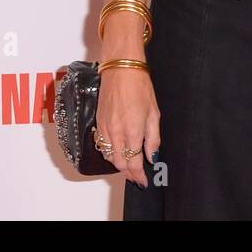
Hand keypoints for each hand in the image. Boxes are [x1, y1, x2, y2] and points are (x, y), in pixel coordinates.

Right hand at [94, 62, 159, 188]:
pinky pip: (102, 145)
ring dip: (119, 164)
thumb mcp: (154, 113)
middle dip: (129, 173)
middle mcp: (116, 132)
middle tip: (137, 176)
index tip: (143, 181)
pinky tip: (117, 152)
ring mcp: (105, 128)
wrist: (121, 69)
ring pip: (109, 156)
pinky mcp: (98, 123)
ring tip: (129, 166)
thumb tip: (152, 156)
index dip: (138, 175)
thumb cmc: (139, 87)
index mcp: (132, 131)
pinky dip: (109, 153)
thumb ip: (153, 138)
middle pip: (119, 163)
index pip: (133, 163)